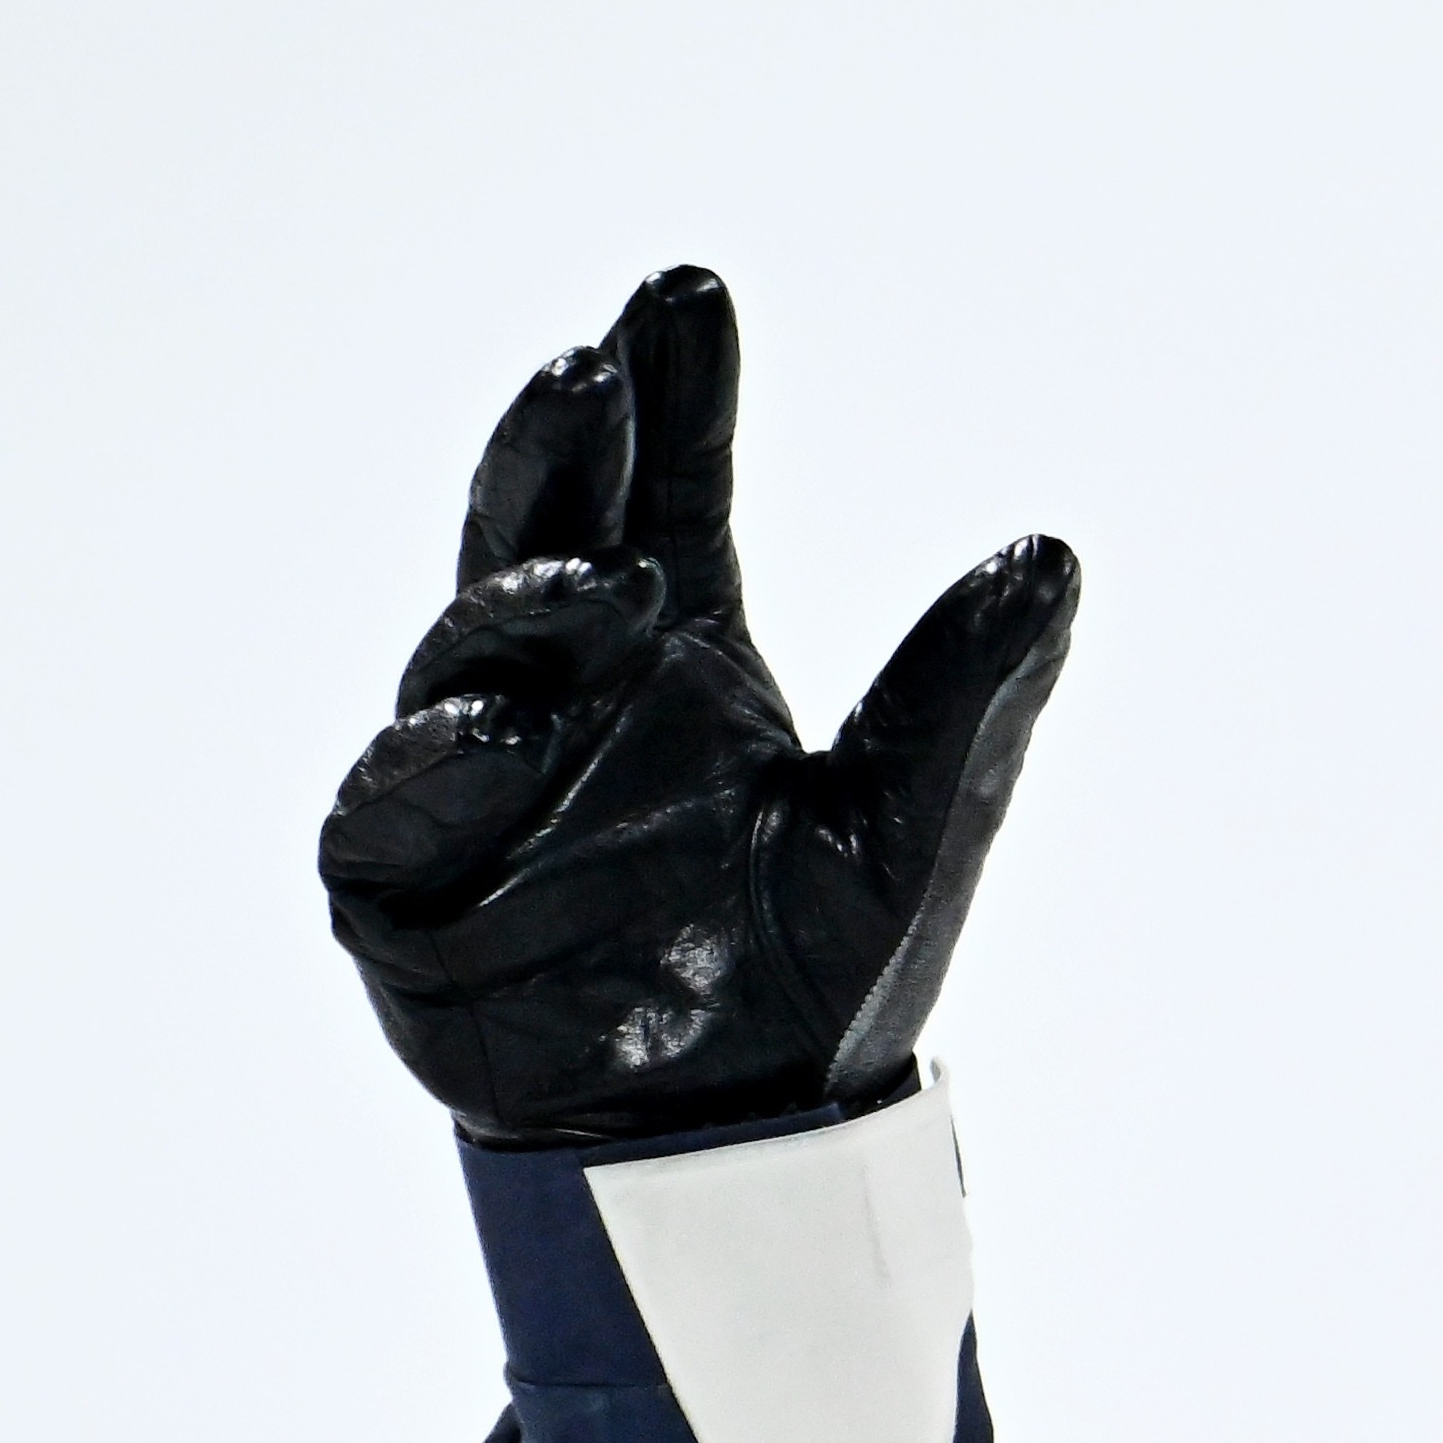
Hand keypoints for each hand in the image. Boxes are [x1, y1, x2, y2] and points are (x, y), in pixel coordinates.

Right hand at [320, 264, 1078, 1144]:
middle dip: (560, 450)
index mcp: (681, 663)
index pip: (667, 498)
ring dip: (525, 612)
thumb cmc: (812, 982)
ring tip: (605, 594)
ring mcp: (474, 784)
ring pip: (464, 658)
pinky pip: (394, 810)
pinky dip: (441, 767)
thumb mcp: (908, 830)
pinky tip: (504, 739)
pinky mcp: (402, 889)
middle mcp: (568, 696)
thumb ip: (963, 696)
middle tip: (594, 368)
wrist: (741, 1150)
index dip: (670, 398)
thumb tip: (1049, 557)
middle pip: (541, 537)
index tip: (687, 292)